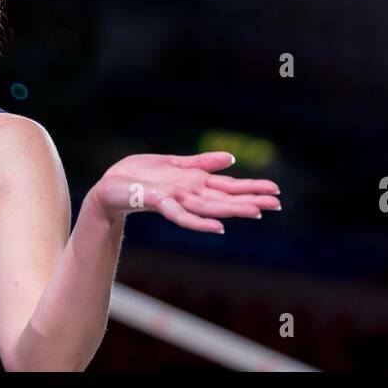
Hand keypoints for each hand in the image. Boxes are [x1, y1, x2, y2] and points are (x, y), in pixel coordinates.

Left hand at [87, 152, 280, 233]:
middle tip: (277, 204)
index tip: (276, 191)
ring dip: (233, 210)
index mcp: (196, 183)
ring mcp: (177, 200)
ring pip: (210, 207)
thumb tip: (231, 159)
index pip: (230, 187)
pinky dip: (200, 223)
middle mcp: (190, 194)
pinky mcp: (160, 203)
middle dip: (251, 200)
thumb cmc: (140, 175)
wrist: (110, 187)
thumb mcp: (175, 163)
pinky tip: (216, 228)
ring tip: (256, 212)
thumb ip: (202, 163)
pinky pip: (182, 215)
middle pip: (225, 198)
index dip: (252, 188)